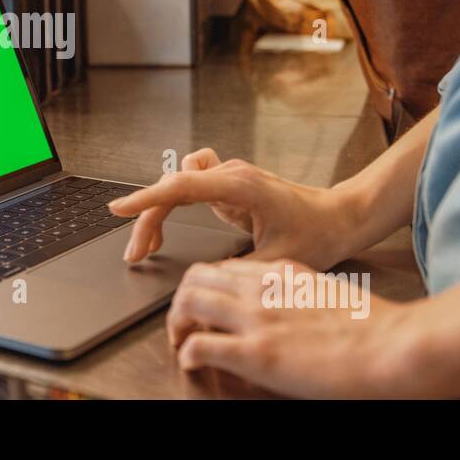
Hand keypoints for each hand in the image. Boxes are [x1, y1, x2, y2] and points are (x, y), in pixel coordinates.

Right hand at [107, 148, 359, 269]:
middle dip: (148, 219)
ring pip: (177, 185)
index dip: (146, 199)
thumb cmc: (317, 235)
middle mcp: (231, 174)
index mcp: (240, 186)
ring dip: (159, 210)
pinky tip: (173, 222)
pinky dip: (174, 199)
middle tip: (137, 255)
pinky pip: (189, 184)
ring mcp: (229, 175)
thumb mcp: (275, 261)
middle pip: (172, 188)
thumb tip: (200, 284)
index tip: (119, 209)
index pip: (180, 186)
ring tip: (151, 245)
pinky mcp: (229, 183)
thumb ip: (233, 270)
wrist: (340, 217)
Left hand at [168, 257, 419, 397]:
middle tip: (184, 323)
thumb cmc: (375, 328)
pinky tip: (192, 364)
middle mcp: (263, 289)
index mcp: (283, 274)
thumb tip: (288, 314)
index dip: (209, 287)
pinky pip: (198, 345)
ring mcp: (256, 318)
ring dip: (177, 323)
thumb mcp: (328, 297)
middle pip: (197, 276)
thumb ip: (299, 298)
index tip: (208, 306)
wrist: (395, 346)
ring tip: (181, 342)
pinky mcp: (256, 352)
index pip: (226, 267)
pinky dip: (187, 354)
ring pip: (188, 301)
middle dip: (182, 299)